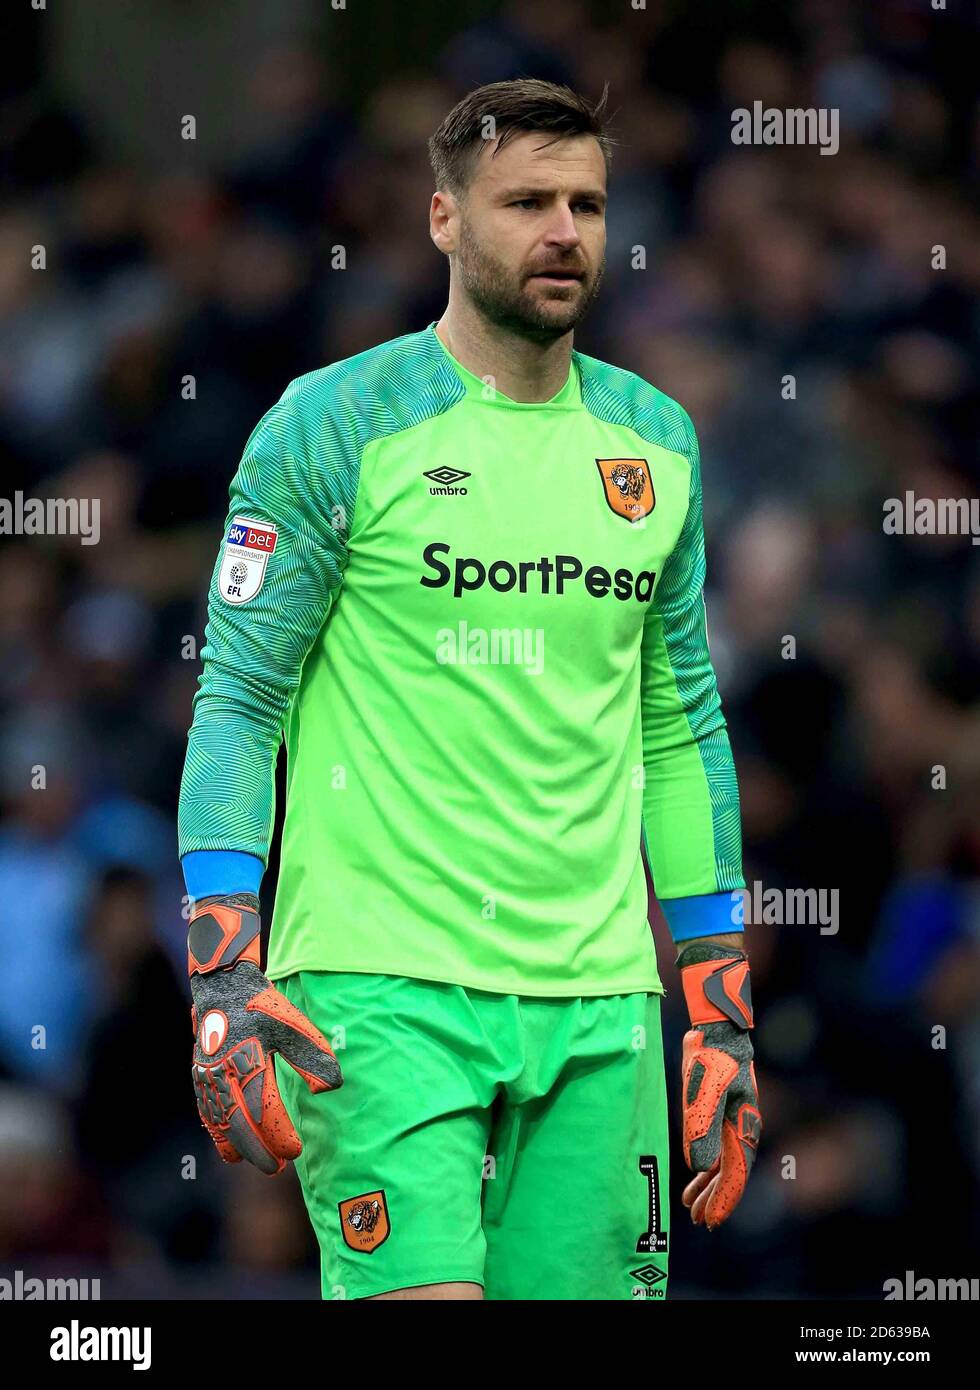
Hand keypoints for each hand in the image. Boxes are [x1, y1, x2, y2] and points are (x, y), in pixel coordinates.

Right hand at [188, 893, 342, 1173]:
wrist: (221, 987)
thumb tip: (332, 1088)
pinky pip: (207, 1112)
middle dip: (258, 1149)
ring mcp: (208, 1076)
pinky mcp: (200, 1076)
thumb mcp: (292, 1026)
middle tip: (276, 1167)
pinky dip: (217, 1132)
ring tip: (255, 1162)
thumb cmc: (262, 1006)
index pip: (266, 1109)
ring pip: (220, 1122)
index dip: (280, 1134)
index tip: (295, 1150)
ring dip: (237, 1145)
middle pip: (240, 1124)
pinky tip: (228, 1147)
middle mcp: (224, 1073)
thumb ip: (312, 1057)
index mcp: (250, 1060)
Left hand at [676, 944, 761, 1228]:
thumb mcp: (706, 1090)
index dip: (724, 1199)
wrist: (717, 1032)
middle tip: (700, 1222)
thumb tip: (699, 1165)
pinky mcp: (720, 1117)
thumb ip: (702, 1126)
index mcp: (743, 1127)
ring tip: (692, 1209)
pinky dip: (704, 1170)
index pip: (736, 1172)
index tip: (712, 1220)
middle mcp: (741, 1130)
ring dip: (708, 1188)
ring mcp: (731, 1124)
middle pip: (730, 1175)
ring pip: (722, 1166)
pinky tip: (692, 1182)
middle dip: (715, 1200)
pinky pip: (715, 1151)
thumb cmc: (713, 1058)